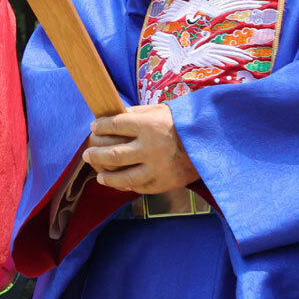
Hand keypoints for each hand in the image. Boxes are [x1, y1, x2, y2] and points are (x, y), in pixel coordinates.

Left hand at [82, 103, 199, 193]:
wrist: (211, 143)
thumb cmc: (181, 124)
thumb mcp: (159, 111)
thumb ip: (134, 114)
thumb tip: (109, 117)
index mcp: (149, 125)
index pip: (114, 126)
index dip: (99, 127)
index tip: (94, 127)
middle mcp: (151, 147)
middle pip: (113, 153)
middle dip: (95, 153)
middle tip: (87, 153)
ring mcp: (157, 167)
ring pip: (123, 176)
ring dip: (106, 176)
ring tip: (98, 175)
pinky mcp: (164, 183)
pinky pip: (139, 187)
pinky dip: (125, 185)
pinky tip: (117, 182)